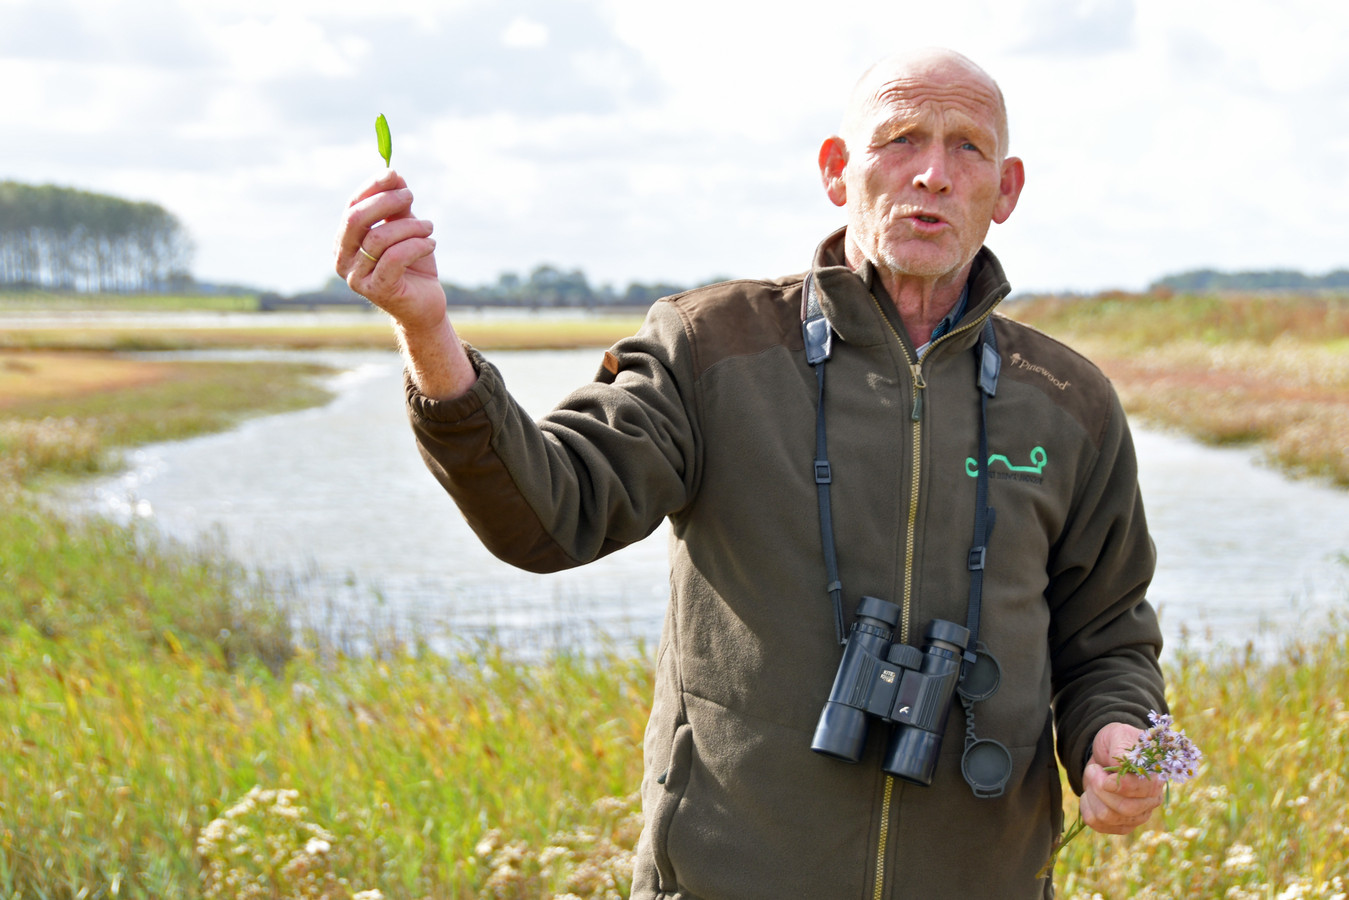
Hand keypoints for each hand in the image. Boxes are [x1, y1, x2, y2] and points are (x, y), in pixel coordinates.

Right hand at [334, 171, 476, 399]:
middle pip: (356, 219)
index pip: (352, 207)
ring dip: (410, 227)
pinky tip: (431, 243)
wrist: (425, 305)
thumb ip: (397, 205)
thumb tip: (393, 173)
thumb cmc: (413, 266)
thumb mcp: (406, 230)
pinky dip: (416, 245)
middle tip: (411, 197)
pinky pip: (394, 258)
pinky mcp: (376, 290)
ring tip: (429, 228)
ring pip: (379, 238)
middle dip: (386, 202)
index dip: (372, 188)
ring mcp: (357, 278)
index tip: (394, 174)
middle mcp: (343, 260)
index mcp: (345, 242)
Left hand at [1079, 722, 1164, 834]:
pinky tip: (1090, 794)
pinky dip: (1086, 807)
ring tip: (1093, 779)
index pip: (1143, 791)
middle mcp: (1150, 802)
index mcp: (1155, 779)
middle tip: (1093, 770)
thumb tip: (1121, 765)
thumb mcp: (1118, 735)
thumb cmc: (1116, 742)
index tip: (1101, 769)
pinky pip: (1097, 824)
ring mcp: (1136, 816)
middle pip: (1125, 808)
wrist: (1106, 755)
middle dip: (1100, 788)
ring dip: (1092, 795)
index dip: (1120, 784)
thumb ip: (1121, 748)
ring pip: (1108, 817)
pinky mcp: (1120, 825)